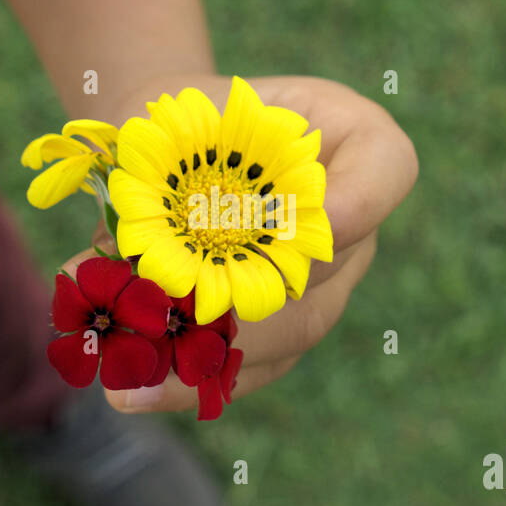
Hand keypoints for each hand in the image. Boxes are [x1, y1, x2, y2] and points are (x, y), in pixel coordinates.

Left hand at [61, 74, 417, 413]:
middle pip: (327, 271)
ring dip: (212, 350)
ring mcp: (331, 282)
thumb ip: (168, 160)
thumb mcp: (177, 114)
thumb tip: (119, 248)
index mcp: (353, 140)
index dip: (355, 201)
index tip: (293, 222)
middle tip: (164, 308)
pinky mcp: (290, 329)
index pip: (387, 170)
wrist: (170, 146)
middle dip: (240, 297)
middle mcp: (355, 220)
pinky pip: (258, 364)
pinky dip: (194, 379)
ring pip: (293, 330)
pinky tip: (132, 392)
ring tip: (128, 369)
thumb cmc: (180, 118)